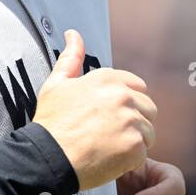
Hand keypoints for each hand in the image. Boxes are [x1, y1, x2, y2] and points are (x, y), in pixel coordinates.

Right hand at [33, 29, 155, 191]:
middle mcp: (123, 96)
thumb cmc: (51, 123)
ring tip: (109, 148)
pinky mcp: (135, 145)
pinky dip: (130, 159)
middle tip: (109, 134)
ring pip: (148, 131)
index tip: (110, 115)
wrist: (47, 158)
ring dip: (133, 141)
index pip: (138, 87)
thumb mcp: (56, 85)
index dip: (125, 102)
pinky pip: (143, 152)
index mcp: (107, 79)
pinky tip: (110, 160)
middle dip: (134, 121)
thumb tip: (73, 34)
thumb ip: (71, 58)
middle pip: (148, 108)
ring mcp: (131, 121)